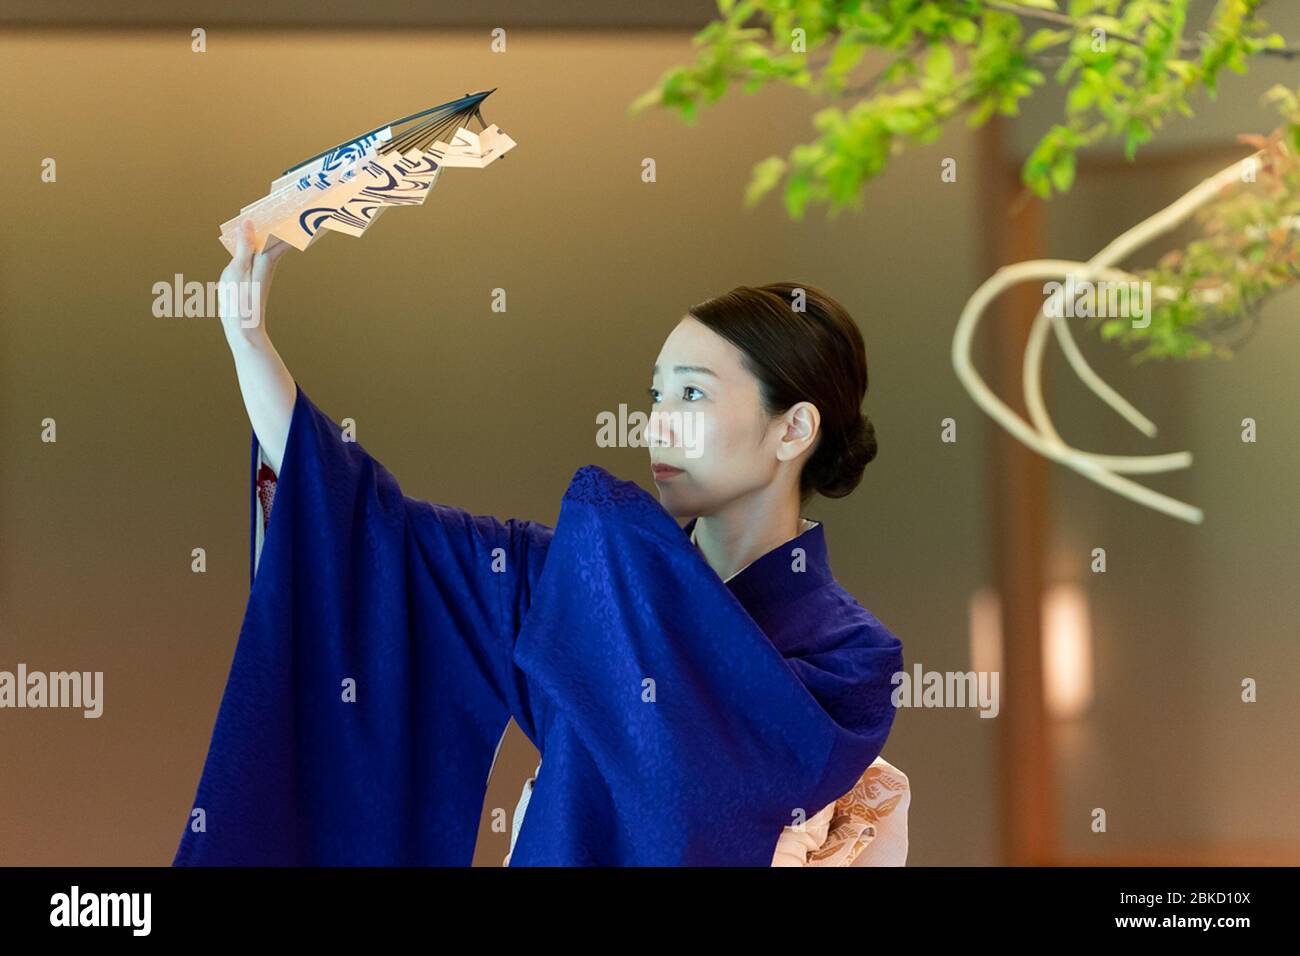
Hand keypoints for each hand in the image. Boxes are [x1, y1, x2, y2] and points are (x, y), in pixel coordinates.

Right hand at [219, 218, 290, 344]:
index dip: (293, 220)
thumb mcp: (237, 269)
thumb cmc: (240, 300)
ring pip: (273, 245)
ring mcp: (264, 270)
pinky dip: (264, 242)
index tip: (306, 207)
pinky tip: (257, 239)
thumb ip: (244, 245)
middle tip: (299, 206)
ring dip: (278, 231)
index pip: (285, 234)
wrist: (245, 328)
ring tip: (280, 215)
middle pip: (281, 238)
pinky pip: (263, 253)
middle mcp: (269, 264)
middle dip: (289, 223)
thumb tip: (249, 223)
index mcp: (267, 259)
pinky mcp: (257, 276)